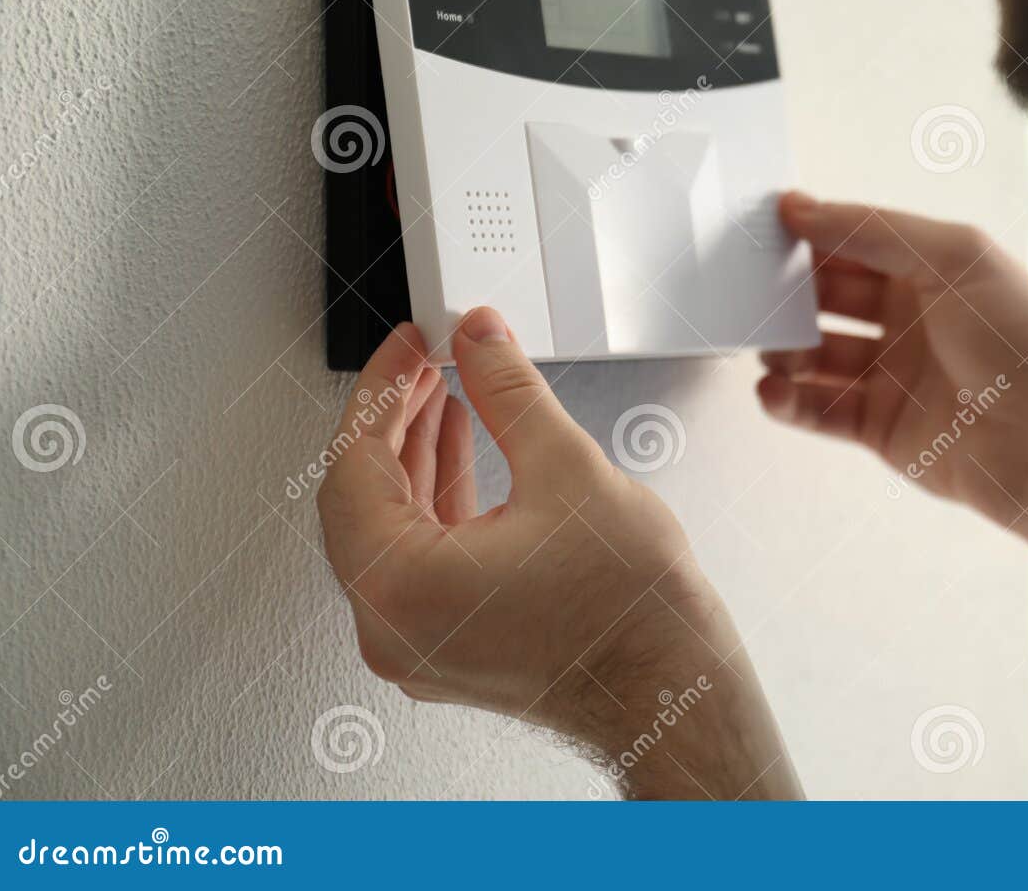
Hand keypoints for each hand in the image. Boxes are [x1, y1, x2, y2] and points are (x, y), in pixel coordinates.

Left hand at [315, 308, 800, 798]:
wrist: (673, 686)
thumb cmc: (630, 615)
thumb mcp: (565, 469)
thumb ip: (509, 390)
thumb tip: (480, 341)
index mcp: (400, 587)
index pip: (354, 464)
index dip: (380, 391)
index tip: (407, 348)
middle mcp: (393, 627)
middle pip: (362, 499)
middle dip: (397, 420)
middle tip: (426, 363)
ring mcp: (419, 645)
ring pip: (391, 529)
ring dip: (418, 456)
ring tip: (448, 396)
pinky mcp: (450, 647)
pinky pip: (419, 561)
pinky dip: (437, 501)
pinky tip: (464, 456)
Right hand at [759, 194, 1027, 648]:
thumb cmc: (1023, 342)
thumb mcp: (954, 256)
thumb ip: (872, 228)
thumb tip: (803, 207)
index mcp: (933, 271)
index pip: (856, 241)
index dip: (813, 233)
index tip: (765, 228)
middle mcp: (912, 321)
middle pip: (829, 298)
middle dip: (788, 293)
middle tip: (750, 291)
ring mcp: (895, 376)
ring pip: (816, 355)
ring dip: (783, 350)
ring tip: (767, 349)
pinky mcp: (882, 429)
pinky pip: (820, 410)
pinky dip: (789, 401)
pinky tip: (773, 391)